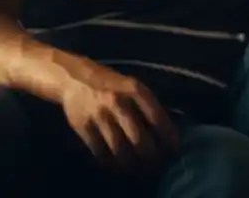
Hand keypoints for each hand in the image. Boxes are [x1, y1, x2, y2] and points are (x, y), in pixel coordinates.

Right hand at [60, 68, 178, 173]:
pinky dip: (110, 162)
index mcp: (136, 90)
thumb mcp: (134, 85)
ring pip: (119, 148)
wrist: (74, 79)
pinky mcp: (83, 127)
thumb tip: (166, 130)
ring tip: (140, 169)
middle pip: (139, 138)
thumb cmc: (111, 83)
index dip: (168, 137)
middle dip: (151, 155)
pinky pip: (99, 151)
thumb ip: (148, 104)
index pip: (157, 118)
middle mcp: (118, 102)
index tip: (173, 149)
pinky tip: (118, 165)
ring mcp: (99, 116)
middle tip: (158, 164)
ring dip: (132, 163)